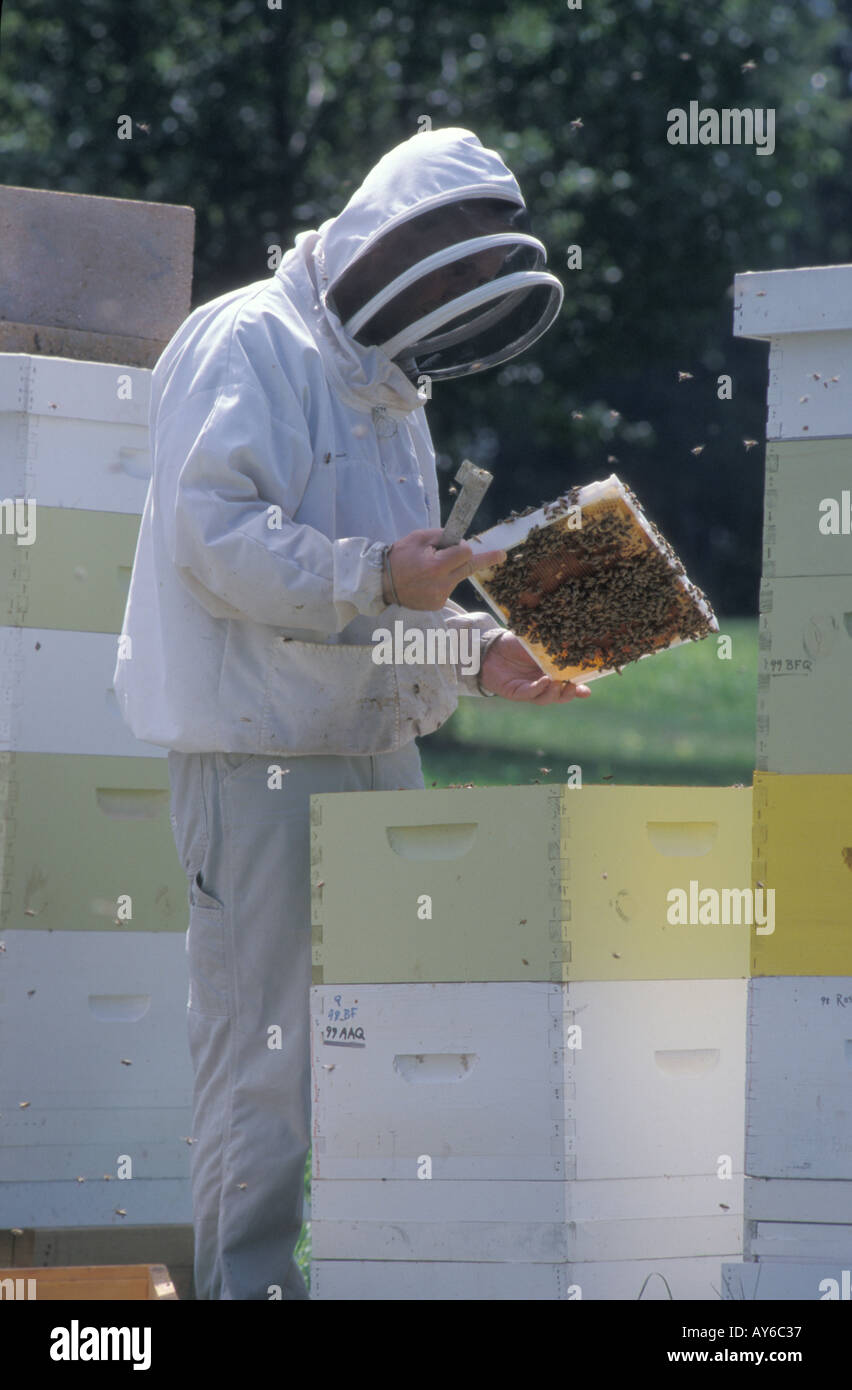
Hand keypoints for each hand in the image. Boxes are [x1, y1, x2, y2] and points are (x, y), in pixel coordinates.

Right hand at [383, 529, 506, 610]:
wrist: (382, 583)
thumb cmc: (399, 557)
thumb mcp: (418, 538)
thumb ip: (441, 536)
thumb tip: (459, 540)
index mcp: (436, 566)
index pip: (465, 553)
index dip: (461, 546)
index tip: (460, 544)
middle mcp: (441, 584)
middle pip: (470, 567)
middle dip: (486, 559)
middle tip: (502, 554)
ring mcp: (440, 597)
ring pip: (457, 577)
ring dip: (450, 569)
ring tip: (427, 570)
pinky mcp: (437, 605)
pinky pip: (448, 588)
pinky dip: (442, 582)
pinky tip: (425, 582)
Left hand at [479, 632, 591, 702]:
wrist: (491, 646)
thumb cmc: (515, 644)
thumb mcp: (539, 644)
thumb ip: (554, 649)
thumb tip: (575, 648)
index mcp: (550, 673)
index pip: (567, 685)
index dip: (578, 690)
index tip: (587, 690)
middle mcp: (541, 684)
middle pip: (559, 696)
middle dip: (569, 694)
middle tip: (574, 687)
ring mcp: (529, 689)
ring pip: (546, 698)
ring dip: (555, 693)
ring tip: (559, 683)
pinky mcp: (516, 692)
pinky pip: (530, 694)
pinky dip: (539, 689)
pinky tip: (544, 680)